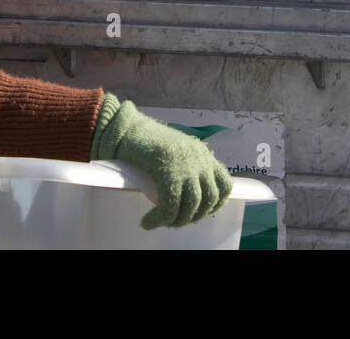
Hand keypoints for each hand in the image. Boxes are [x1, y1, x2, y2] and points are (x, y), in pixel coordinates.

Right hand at [89, 95, 232, 228]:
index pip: (224, 184)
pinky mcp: (168, 170)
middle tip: (176, 221)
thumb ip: (186, 169)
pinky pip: (169, 205)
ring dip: (177, 220)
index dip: (216, 204)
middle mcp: (198, 158)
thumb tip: (190, 201)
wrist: (125, 127)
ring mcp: (185, 164)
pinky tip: (148, 221)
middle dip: (194, 216)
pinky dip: (160, 219)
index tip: (202, 213)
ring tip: (161, 222)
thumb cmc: (145, 142)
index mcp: (201, 153)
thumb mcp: (175, 153)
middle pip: (209, 199)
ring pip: (191, 205)